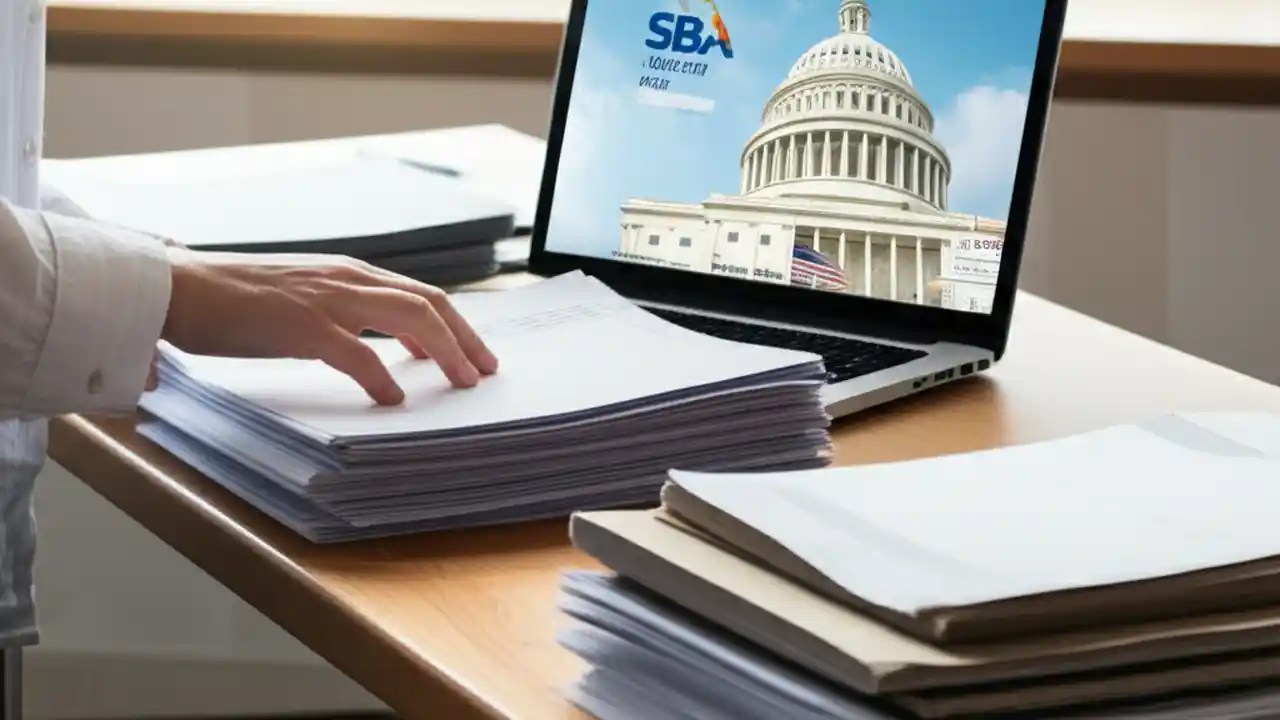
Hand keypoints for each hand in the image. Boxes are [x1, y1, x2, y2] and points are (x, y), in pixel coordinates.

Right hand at [158, 249, 497, 404]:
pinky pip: (357, 352)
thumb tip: (375, 345)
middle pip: (430, 303)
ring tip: (462, 382)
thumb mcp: (302, 298)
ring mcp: (326, 299)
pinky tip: (393, 398)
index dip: (455, 323)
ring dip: (444, 351)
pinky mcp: (301, 325)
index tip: (475, 351)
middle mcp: (346, 278)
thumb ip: (341, 314)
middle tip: (486, 371)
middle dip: (466, 338)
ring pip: (409, 318)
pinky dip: (382, 376)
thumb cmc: (234, 299)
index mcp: (348, 273)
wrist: (177, 288)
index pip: (421, 293)